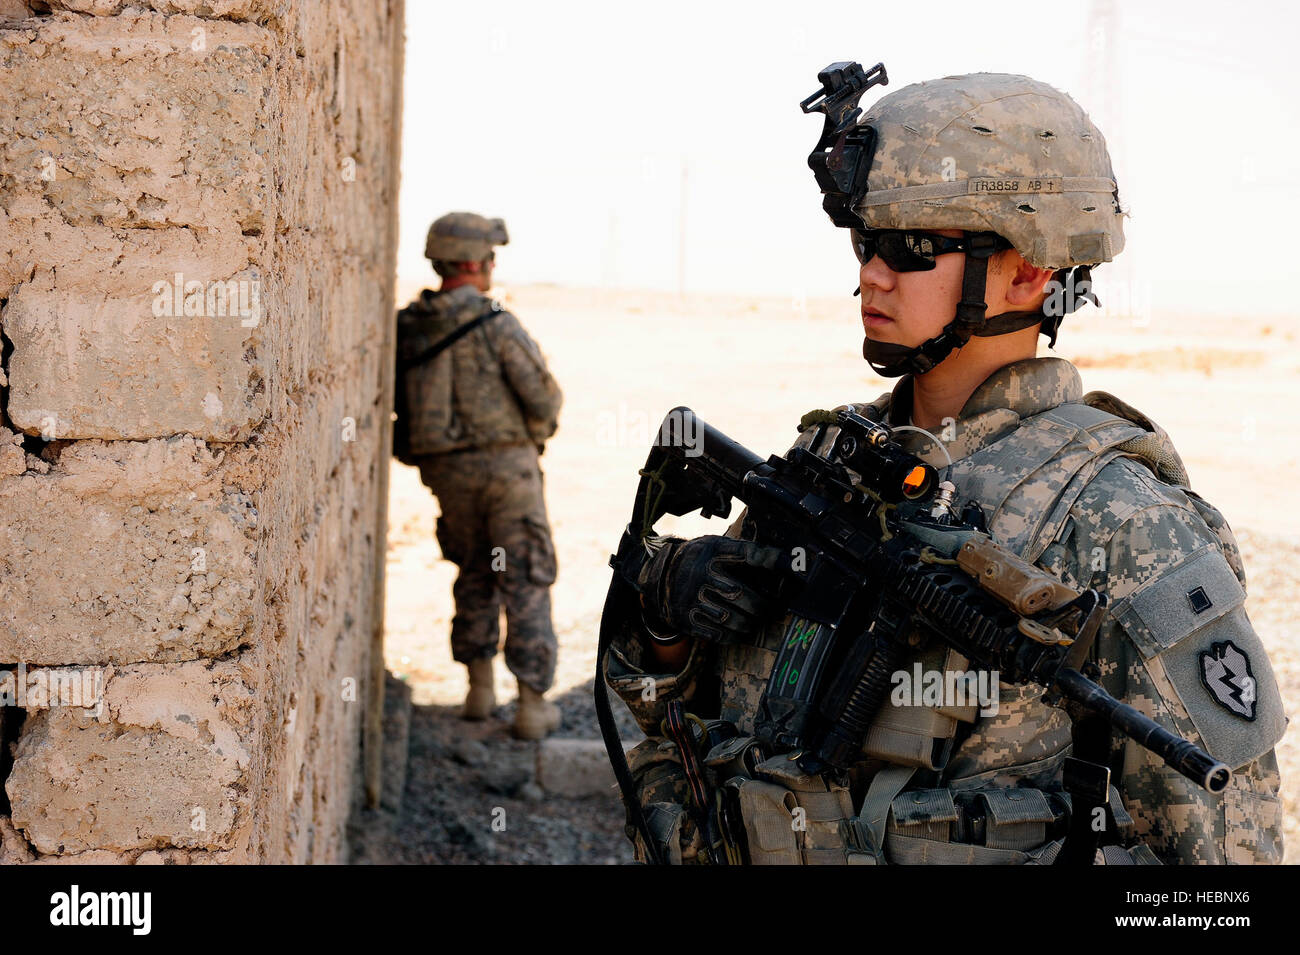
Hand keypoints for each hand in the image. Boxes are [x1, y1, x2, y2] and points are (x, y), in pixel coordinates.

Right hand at [638, 535, 788, 643]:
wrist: (660, 576)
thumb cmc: (699, 560)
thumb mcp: (716, 546)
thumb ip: (745, 551)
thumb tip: (781, 560)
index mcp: (712, 553)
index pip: (745, 554)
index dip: (767, 561)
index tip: (785, 566)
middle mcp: (700, 575)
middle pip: (739, 594)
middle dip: (761, 606)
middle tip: (771, 610)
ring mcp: (691, 599)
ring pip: (729, 618)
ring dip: (749, 623)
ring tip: (755, 621)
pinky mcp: (686, 618)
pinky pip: (716, 634)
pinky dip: (733, 635)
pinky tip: (739, 631)